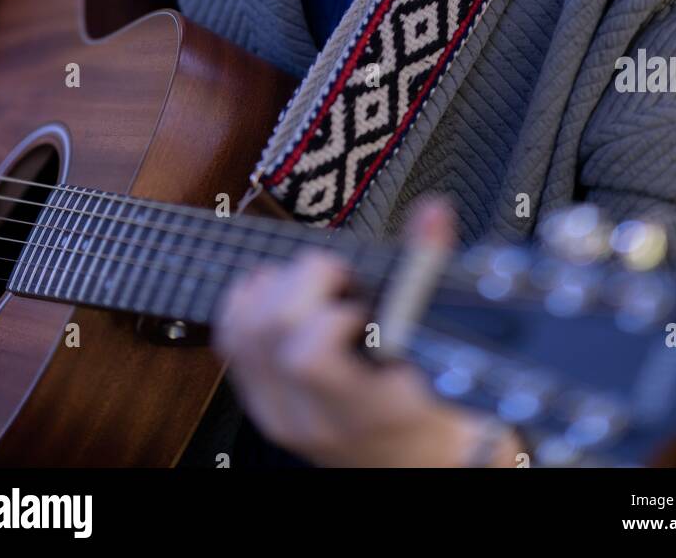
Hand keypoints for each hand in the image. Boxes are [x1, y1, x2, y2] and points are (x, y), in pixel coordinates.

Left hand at [211, 194, 520, 467]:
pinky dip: (247, 302)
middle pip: (271, 330)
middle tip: (338, 277)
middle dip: (305, 281)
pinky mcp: (262, 405)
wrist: (414, 464)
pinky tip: (278, 291)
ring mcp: (282, 413)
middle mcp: (314, 417)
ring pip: (243, 331)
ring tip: (312, 284)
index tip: (364, 300)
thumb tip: (432, 212)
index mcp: (367, 409)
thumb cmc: (439, 408)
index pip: (310, 356)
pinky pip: (230, 342)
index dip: (331, 310)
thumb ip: (430, 272)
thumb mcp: (445, 349)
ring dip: (274, 288)